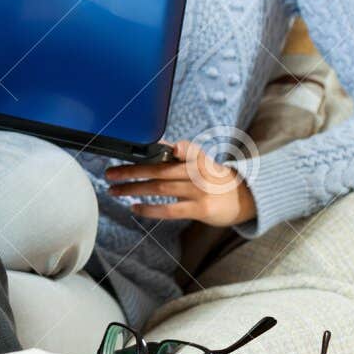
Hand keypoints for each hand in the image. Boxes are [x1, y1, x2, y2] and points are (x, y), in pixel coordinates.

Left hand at [104, 139, 256, 227]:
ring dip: (134, 189)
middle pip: (161, 170)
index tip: (162, 147)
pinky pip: (170, 209)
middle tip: (110, 174)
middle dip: (132, 171)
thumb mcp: (203, 162)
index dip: (177, 148)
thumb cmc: (215, 178)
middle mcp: (200, 172)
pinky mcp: (201, 209)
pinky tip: (134, 207)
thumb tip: (155, 144)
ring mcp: (201, 191)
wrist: (243, 199)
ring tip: (115, 191)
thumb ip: (181, 154)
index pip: (187, 149)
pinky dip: (150, 209)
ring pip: (161, 188)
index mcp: (200, 158)